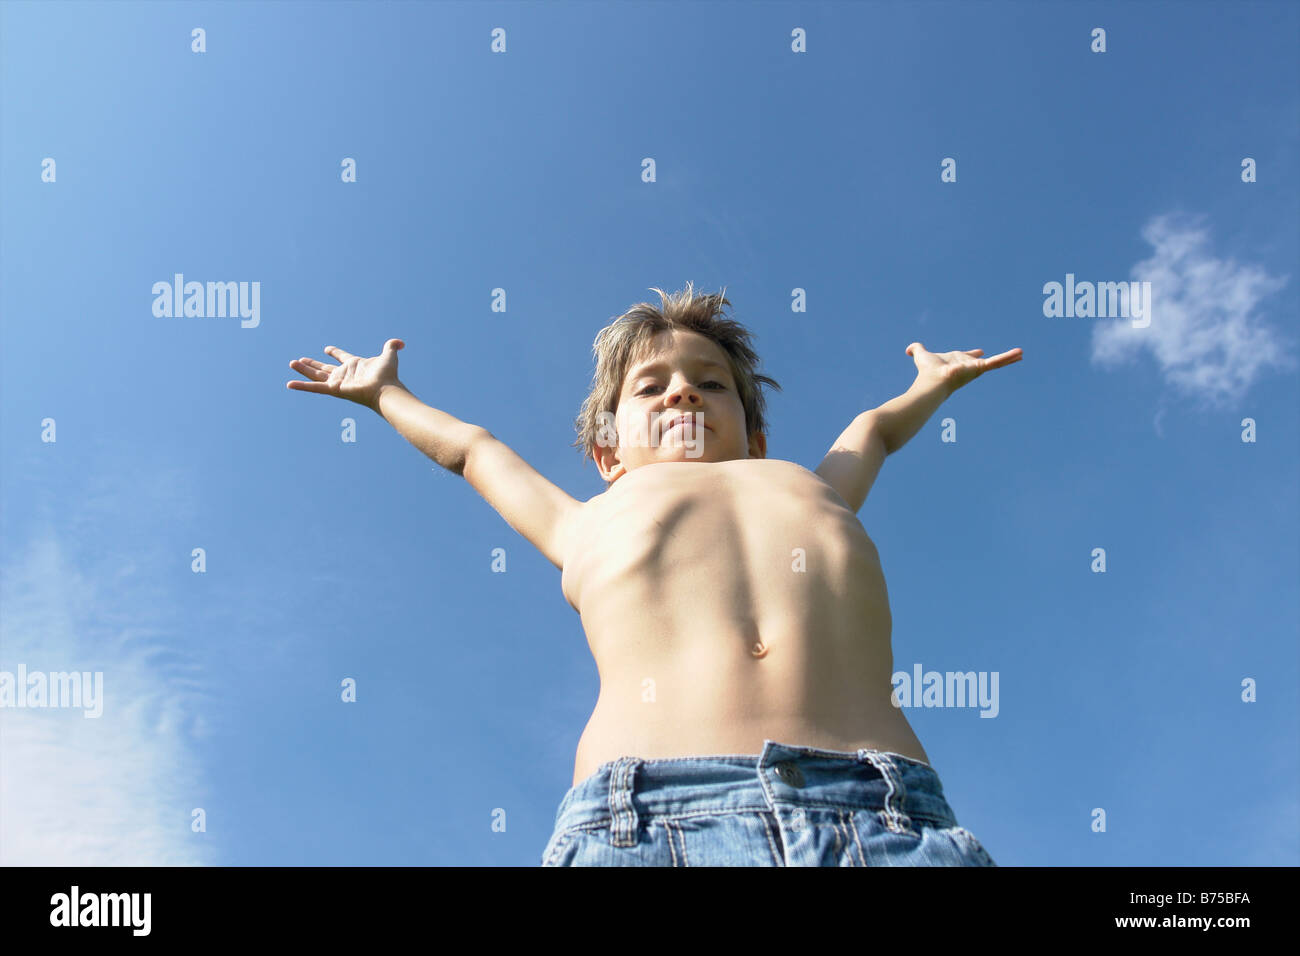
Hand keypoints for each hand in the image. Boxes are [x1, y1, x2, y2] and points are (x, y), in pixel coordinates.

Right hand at [286, 339, 404, 410]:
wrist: (385, 389)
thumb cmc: (387, 375)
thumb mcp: (389, 356)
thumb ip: (391, 346)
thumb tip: (400, 342)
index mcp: (355, 365)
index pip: (342, 357)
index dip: (335, 352)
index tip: (327, 348)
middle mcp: (345, 374)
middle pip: (325, 368)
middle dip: (313, 364)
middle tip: (300, 359)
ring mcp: (338, 382)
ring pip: (316, 375)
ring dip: (304, 370)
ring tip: (292, 363)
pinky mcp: (334, 389)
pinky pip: (315, 387)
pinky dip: (302, 386)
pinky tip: (289, 384)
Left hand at [905, 342, 1021, 395]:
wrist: (933, 382)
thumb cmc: (927, 371)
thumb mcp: (921, 355)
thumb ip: (916, 350)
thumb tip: (909, 349)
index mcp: (957, 362)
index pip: (967, 357)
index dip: (972, 354)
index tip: (979, 351)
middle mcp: (968, 366)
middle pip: (984, 361)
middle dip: (995, 359)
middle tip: (1008, 357)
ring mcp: (975, 369)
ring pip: (995, 362)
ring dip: (1008, 358)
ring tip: (1021, 354)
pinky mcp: (980, 368)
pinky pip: (997, 361)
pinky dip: (1008, 356)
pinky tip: (1020, 353)